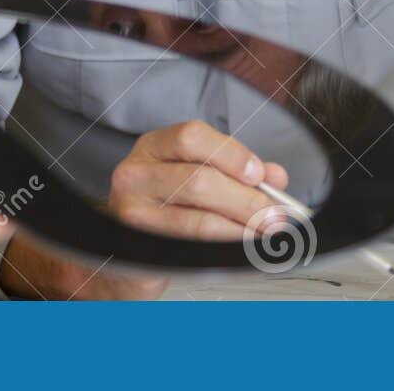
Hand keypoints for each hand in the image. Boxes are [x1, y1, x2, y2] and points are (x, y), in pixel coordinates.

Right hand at [0, 120, 289, 299]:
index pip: (191, 136)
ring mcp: (131, 213)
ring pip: (198, 218)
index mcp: (152, 148)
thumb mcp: (194, 181)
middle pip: (199, 179)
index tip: (260, 174)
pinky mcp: (135, 249)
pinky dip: (224, 249)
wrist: (117, 258)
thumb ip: (236, 174)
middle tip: (275, 215)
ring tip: (266, 234)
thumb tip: (274, 177)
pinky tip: (241, 250)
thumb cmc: (160, 212)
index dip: (231, 153)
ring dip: (242, 229)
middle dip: (247, 200)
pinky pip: (189, 249)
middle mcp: (135, 175)